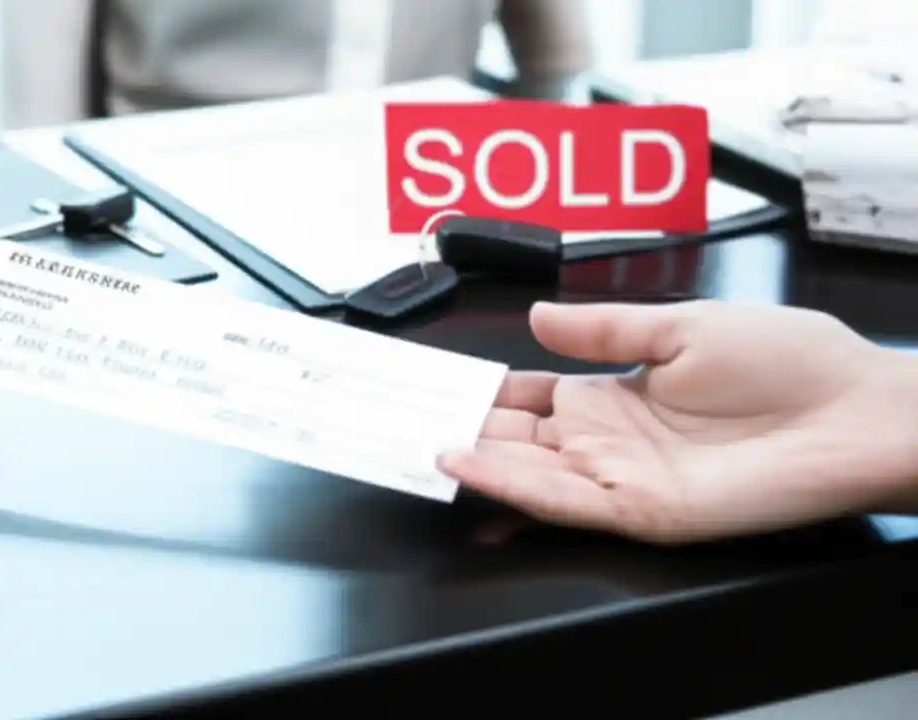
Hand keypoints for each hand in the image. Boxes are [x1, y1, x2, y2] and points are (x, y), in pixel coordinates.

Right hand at [438, 300, 917, 543]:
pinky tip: (469, 465)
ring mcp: (621, 477)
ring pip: (527, 474)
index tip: (428, 384)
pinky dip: (511, 487)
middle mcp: (608, 440)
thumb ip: (603, 329)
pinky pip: (563, 501)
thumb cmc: (790, 363)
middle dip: (458, 428)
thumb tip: (539, 314)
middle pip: (515, 440)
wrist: (856, 411)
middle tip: (397, 418)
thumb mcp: (681, 327)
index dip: (477, 393)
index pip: (526, 399)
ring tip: (416, 442)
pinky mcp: (642, 509)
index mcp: (614, 394)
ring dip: (471, 462)